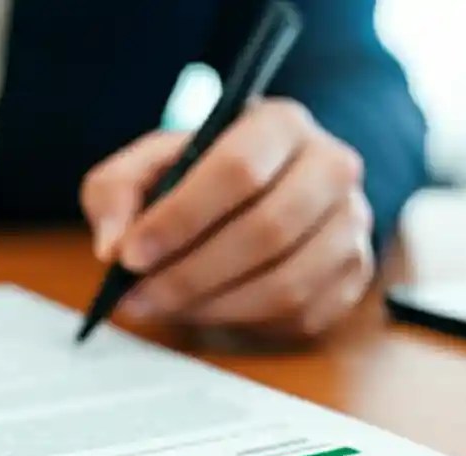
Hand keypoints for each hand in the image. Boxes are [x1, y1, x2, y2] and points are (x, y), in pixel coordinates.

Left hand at [80, 98, 373, 339]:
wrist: (258, 191)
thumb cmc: (197, 175)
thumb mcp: (145, 167)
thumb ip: (115, 193)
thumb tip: (112, 247)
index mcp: (280, 124)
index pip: (239, 169)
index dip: (180, 219)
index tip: (130, 255)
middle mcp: (331, 167)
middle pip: (267, 230)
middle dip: (190, 274)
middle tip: (136, 297)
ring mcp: (351, 223)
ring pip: (287, 281)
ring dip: (212, 306)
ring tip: (160, 308)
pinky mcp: (353, 274)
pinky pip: (300, 314)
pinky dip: (241, 323)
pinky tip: (201, 312)